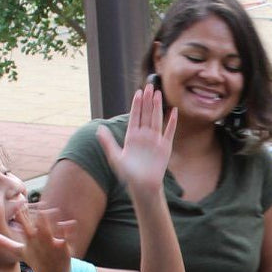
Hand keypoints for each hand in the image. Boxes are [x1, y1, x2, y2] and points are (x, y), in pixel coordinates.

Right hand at [0, 201, 72, 271]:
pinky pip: (66, 237)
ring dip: (53, 221)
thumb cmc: (35, 262)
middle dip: (39, 216)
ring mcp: (52, 245)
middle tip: (41, 203)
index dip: (20, 214)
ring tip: (53, 210)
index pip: (22, 224)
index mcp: (28, 239)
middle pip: (38, 226)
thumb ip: (3, 242)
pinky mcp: (64, 248)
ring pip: (52, 230)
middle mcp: (39, 241)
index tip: (18, 204)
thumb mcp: (18, 251)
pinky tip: (71, 223)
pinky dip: (69, 230)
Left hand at [97, 82, 177, 200]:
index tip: (138, 93)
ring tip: (158, 94)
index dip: (136, 104)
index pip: (135, 116)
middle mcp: (144, 136)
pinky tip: (173, 111)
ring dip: (157, 107)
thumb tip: (99, 129)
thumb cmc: (128, 174)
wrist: (142, 186)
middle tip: (149, 86)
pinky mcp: (165, 147)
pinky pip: (169, 132)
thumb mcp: (115, 157)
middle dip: (147, 100)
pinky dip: (171, 122)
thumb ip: (107, 142)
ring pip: (156, 119)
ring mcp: (155, 140)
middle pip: (146, 114)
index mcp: (132, 136)